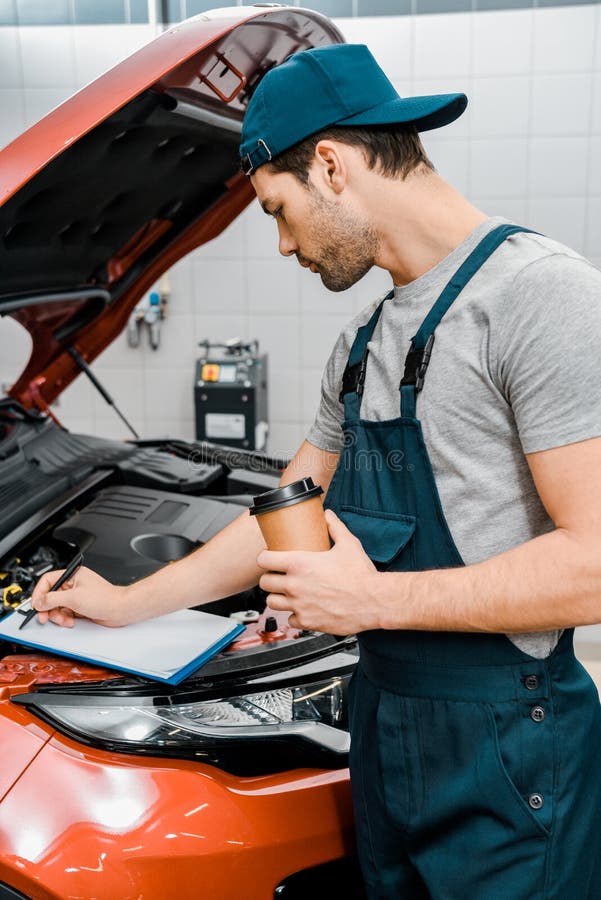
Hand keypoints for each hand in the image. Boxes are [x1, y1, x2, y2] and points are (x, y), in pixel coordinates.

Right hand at [31, 566, 128, 627]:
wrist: (120, 610)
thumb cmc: (105, 598)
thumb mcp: (74, 598)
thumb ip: (53, 599)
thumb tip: (39, 601)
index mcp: (72, 575)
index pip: (48, 580)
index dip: (40, 593)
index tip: (36, 604)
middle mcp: (74, 584)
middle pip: (51, 595)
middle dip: (47, 607)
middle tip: (44, 616)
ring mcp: (76, 596)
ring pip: (57, 606)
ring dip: (57, 615)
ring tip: (64, 620)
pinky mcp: (79, 607)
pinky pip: (65, 613)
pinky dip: (65, 619)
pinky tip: (70, 621)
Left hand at [257, 509, 379, 634]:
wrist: (374, 601)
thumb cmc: (361, 575)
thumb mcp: (348, 544)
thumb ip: (334, 527)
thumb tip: (328, 515)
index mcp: (300, 564)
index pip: (263, 560)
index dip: (265, 558)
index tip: (269, 558)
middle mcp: (295, 585)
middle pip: (264, 582)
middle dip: (270, 578)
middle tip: (278, 577)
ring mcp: (299, 605)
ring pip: (272, 602)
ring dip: (278, 597)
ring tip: (287, 594)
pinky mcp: (307, 622)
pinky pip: (290, 620)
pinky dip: (294, 615)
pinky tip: (303, 609)